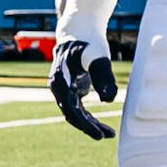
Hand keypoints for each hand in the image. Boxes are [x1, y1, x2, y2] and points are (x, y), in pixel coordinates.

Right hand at [46, 0, 118, 137]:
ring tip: (108, 133)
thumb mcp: (98, 57)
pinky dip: (89, 115)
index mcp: (59, 82)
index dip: (85, 125)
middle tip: (107, 136)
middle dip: (89, 127)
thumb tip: (108, 101)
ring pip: (75, 112)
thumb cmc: (89, 42)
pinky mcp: (71, 87)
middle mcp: (58, 88)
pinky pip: (78, 106)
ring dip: (90, 123)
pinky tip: (100, 122)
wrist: (80, 30)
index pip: (71, 111)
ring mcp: (63, 89)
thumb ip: (103, 76)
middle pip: (72, 114)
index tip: (99, 135)